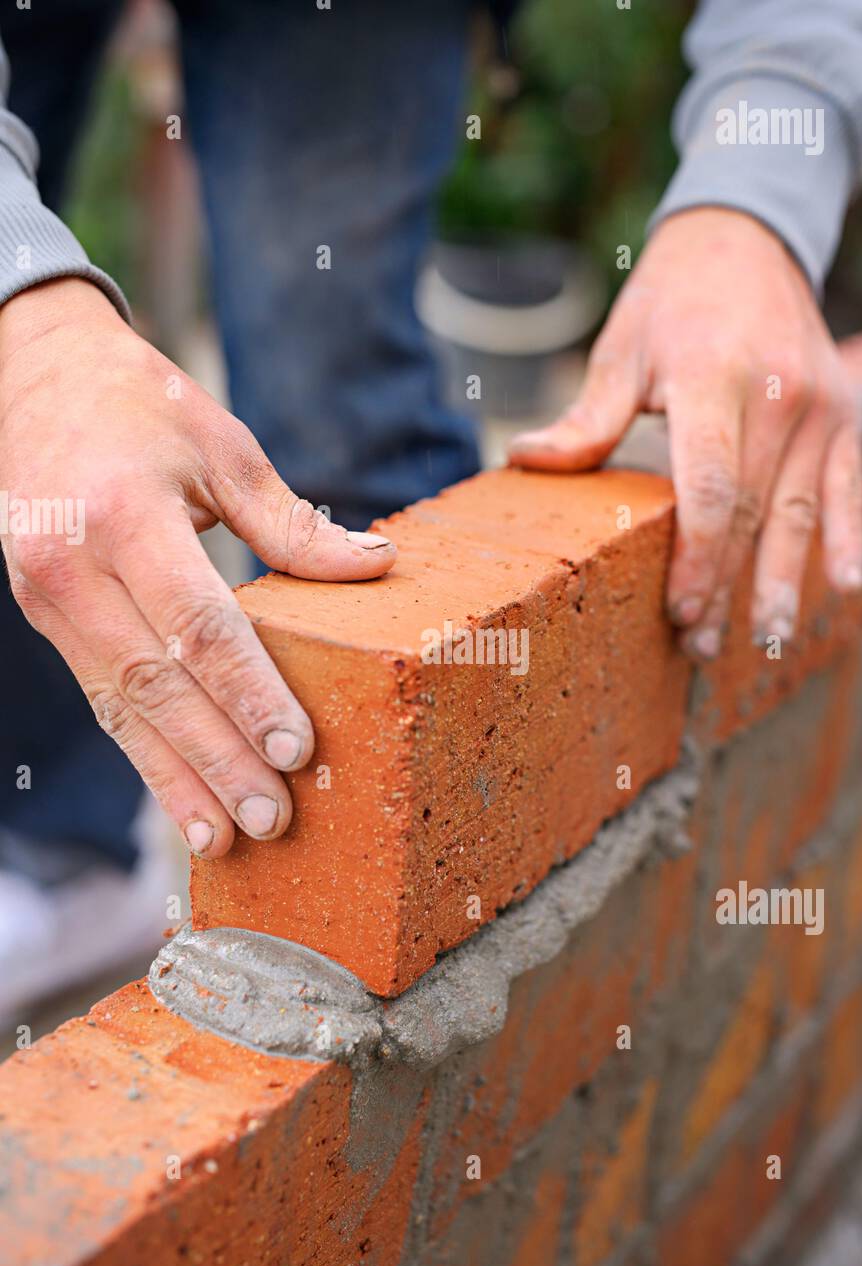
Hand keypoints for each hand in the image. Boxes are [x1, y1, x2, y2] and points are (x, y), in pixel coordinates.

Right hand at [0, 278, 395, 856]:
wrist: (33, 378)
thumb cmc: (139, 405)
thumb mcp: (220, 445)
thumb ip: (291, 522)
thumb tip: (377, 567)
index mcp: (121, 516)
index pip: (196, 624)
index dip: (248, 692)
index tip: (295, 750)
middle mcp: (72, 568)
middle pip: (156, 684)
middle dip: (217, 760)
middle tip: (272, 819)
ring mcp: (50, 600)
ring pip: (120, 708)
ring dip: (175, 779)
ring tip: (224, 840)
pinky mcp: (47, 620)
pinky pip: (103, 698)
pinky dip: (144, 754)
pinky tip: (181, 798)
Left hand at [508, 208, 861, 659]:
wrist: (745, 240)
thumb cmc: (670, 302)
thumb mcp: (620, 349)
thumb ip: (587, 419)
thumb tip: (522, 461)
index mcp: (715, 380)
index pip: (711, 490)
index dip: (697, 559)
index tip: (677, 609)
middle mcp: (778, 396)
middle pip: (752, 514)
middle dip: (727, 587)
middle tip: (699, 646)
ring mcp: (819, 406)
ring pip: (801, 512)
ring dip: (781, 582)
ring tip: (764, 638)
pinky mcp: (844, 413)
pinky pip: (849, 487)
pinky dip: (848, 537)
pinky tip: (842, 587)